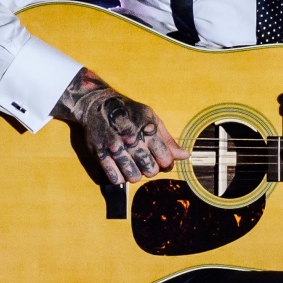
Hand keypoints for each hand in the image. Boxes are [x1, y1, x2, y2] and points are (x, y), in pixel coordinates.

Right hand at [51, 68, 188, 184]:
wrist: (97, 104)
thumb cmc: (129, 112)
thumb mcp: (151, 118)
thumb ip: (168, 139)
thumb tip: (185, 156)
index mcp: (148, 129)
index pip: (165, 158)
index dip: (167, 163)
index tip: (162, 160)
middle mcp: (132, 139)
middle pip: (150, 170)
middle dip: (152, 169)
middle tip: (147, 162)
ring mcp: (115, 147)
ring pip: (133, 177)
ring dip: (136, 174)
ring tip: (134, 165)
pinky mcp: (100, 154)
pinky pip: (115, 177)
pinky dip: (120, 177)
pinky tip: (121, 168)